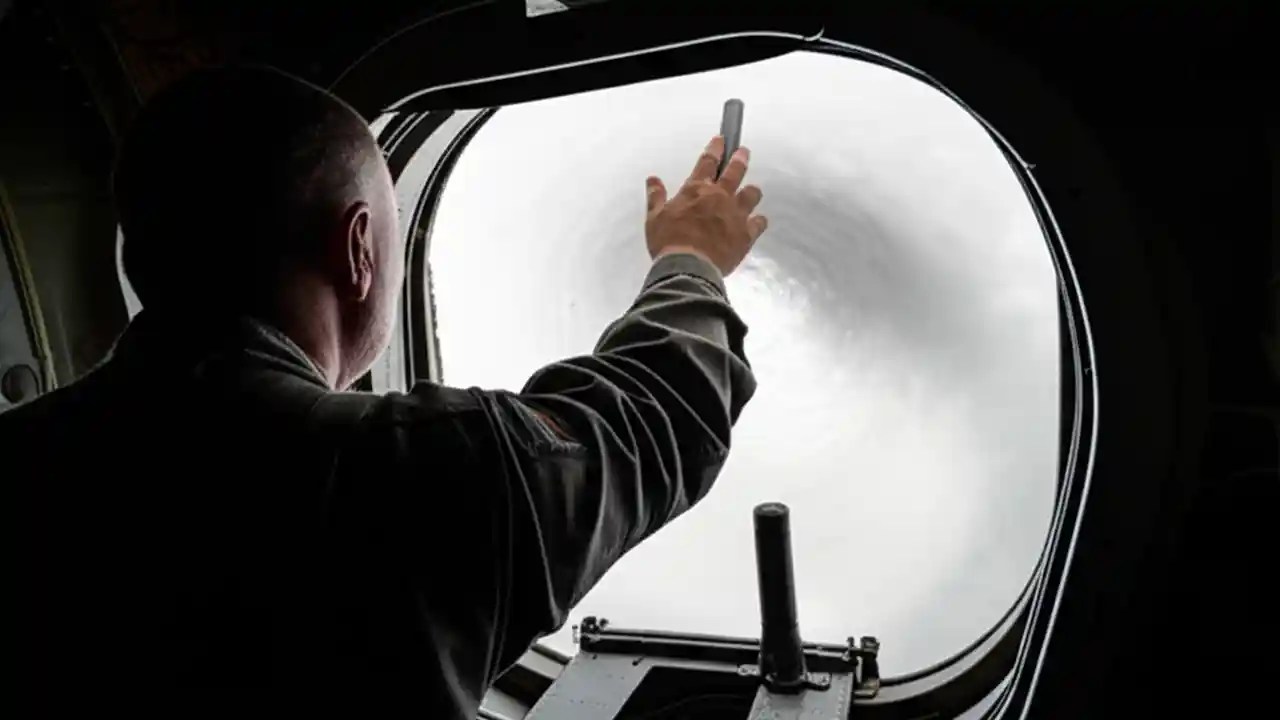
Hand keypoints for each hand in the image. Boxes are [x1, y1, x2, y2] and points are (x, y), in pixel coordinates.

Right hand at [644, 135, 767, 275]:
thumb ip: (656, 196)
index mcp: (696, 190)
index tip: (721, 140)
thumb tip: (652, 180)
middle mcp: (720, 197)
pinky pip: (760, 222)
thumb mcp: (654, 217)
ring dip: (751, 191)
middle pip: (735, 171)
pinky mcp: (746, 234)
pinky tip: (757, 222)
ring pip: (752, 194)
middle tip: (743, 152)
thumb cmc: (669, 242)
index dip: (715, 148)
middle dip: (740, 158)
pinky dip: (758, 221)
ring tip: (751, 190)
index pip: (708, 162)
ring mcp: (736, 214)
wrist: (688, 267)